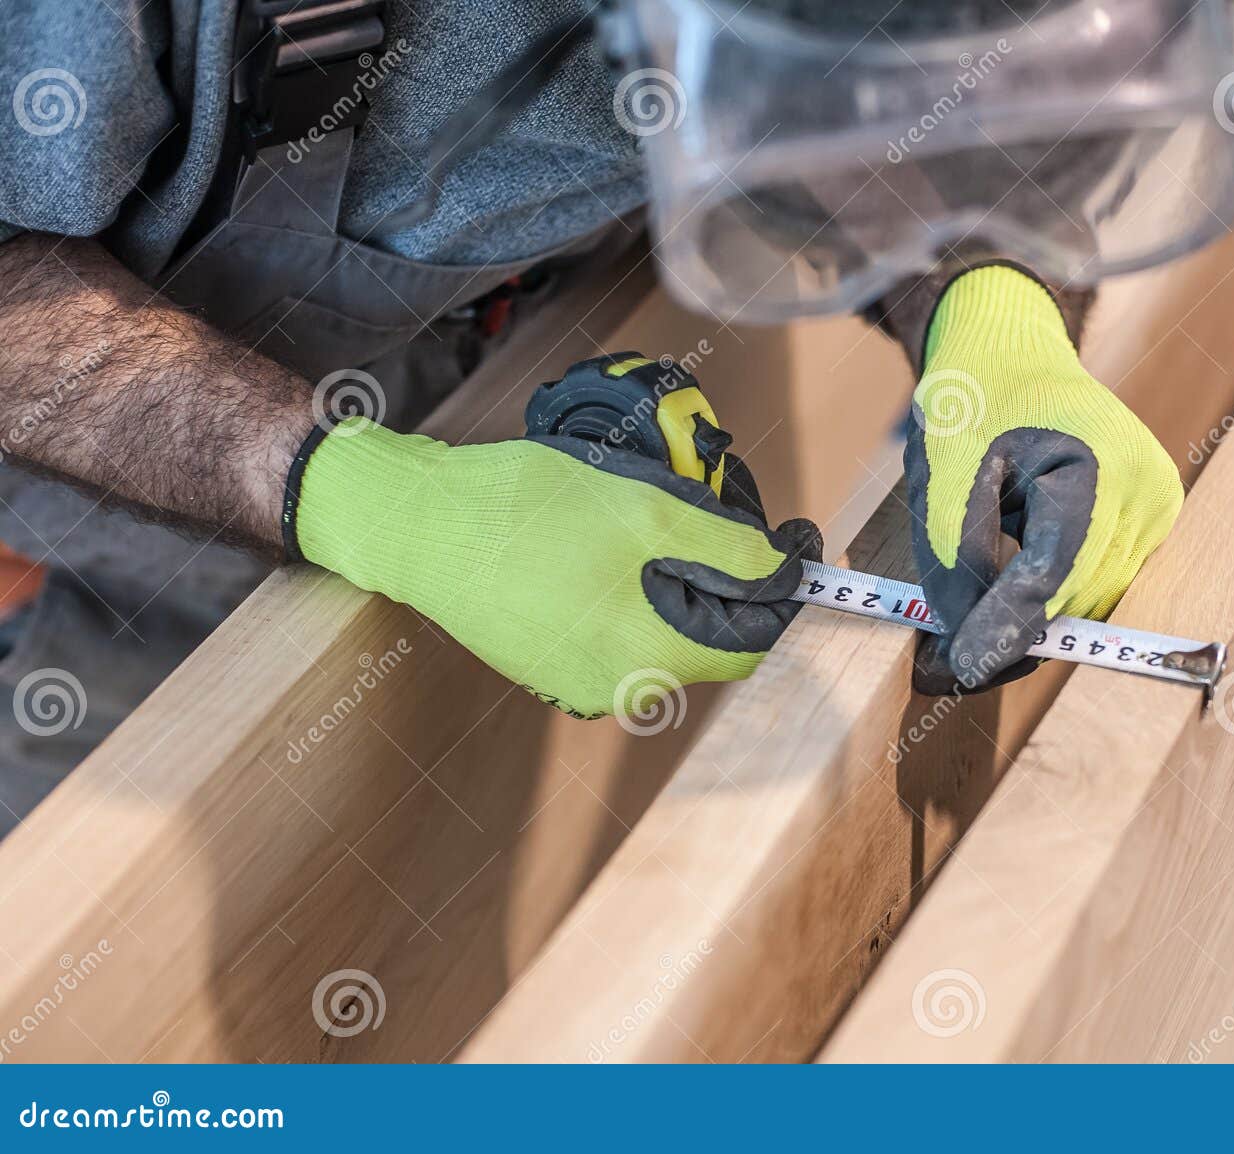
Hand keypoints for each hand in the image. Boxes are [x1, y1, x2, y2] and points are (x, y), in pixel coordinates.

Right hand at [290, 418, 820, 717]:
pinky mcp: (549, 664)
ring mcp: (578, 682)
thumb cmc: (525, 514)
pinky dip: (629, 589)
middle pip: (706, 637)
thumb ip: (728, 549)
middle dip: (720, 575)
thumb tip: (782, 570)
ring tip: (648, 520)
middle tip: (708, 511)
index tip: (788, 541)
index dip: (777, 589)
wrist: (420, 526)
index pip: (750, 643)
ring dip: (673, 579)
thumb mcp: (648, 512)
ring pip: (661, 631)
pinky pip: (616, 631)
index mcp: (649, 659)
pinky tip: (602, 543)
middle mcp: (618, 689)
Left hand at [905, 265, 1181, 695]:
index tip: (961, 667)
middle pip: (1071, 599)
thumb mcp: (945, 479)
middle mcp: (1145, 491)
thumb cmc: (975, 404)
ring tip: (984, 565)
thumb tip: (967, 651)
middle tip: (946, 652)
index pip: (1051, 573)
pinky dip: (1052, 589)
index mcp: (1096, 464)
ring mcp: (1159, 509)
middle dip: (1010, 626)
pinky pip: (1097, 583)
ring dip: (1030, 606)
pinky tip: (1020, 555)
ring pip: (1086, 601)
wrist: (1010, 354)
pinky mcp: (1154, 523)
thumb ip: (956, 564)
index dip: (1004, 628)